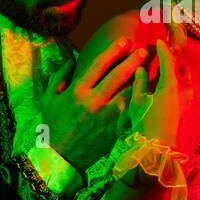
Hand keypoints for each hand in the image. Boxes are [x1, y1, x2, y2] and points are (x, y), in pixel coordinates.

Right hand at [40, 38, 146, 174]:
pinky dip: (141, 102)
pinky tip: (151, 92)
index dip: (113, 51)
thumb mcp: (48, 99)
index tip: (125, 41)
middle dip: (132, 61)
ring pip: (128, 94)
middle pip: (117, 77)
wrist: (62, 157)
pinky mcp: (114, 130)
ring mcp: (105, 117)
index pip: (98, 65)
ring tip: (152, 69)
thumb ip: (59, 77)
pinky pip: (131, 112)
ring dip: (141, 80)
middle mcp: (93, 102)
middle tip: (144, 51)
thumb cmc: (54, 125)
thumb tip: (72, 60)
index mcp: (76, 92)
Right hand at [127, 32, 191, 147]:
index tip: (158, 42)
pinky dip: (182, 89)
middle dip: (174, 61)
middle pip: (183, 67)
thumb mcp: (138, 101)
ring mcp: (193, 100)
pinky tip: (172, 95)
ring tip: (167, 78)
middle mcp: (186, 89)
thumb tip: (140, 69)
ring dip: (179, 76)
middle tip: (164, 60)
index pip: (168, 59)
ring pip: (188, 80)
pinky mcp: (196, 111)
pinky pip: (190, 94)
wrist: (160, 152)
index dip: (162, 49)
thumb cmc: (145, 126)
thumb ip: (139, 82)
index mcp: (171, 83)